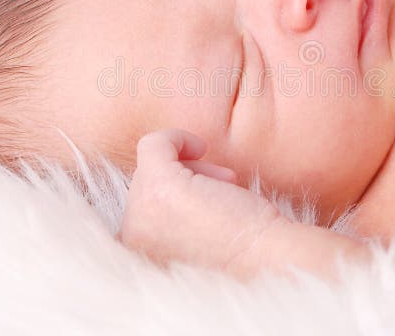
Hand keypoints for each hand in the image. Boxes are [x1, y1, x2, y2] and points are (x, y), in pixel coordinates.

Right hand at [119, 129, 282, 273]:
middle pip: (148, 182)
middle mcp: (130, 237)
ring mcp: (140, 213)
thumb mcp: (189, 233)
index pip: (142, 203)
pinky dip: (177, 138)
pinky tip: (203, 147)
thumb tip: (166, 169)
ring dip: (192, 166)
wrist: (263, 257)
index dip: (176, 192)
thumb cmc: (238, 246)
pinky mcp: (158, 188)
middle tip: (223, 188)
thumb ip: (166, 213)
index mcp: (135, 251)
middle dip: (188, 177)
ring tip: (226, 185)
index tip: (208, 195)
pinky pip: (153, 145)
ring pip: (153, 165)